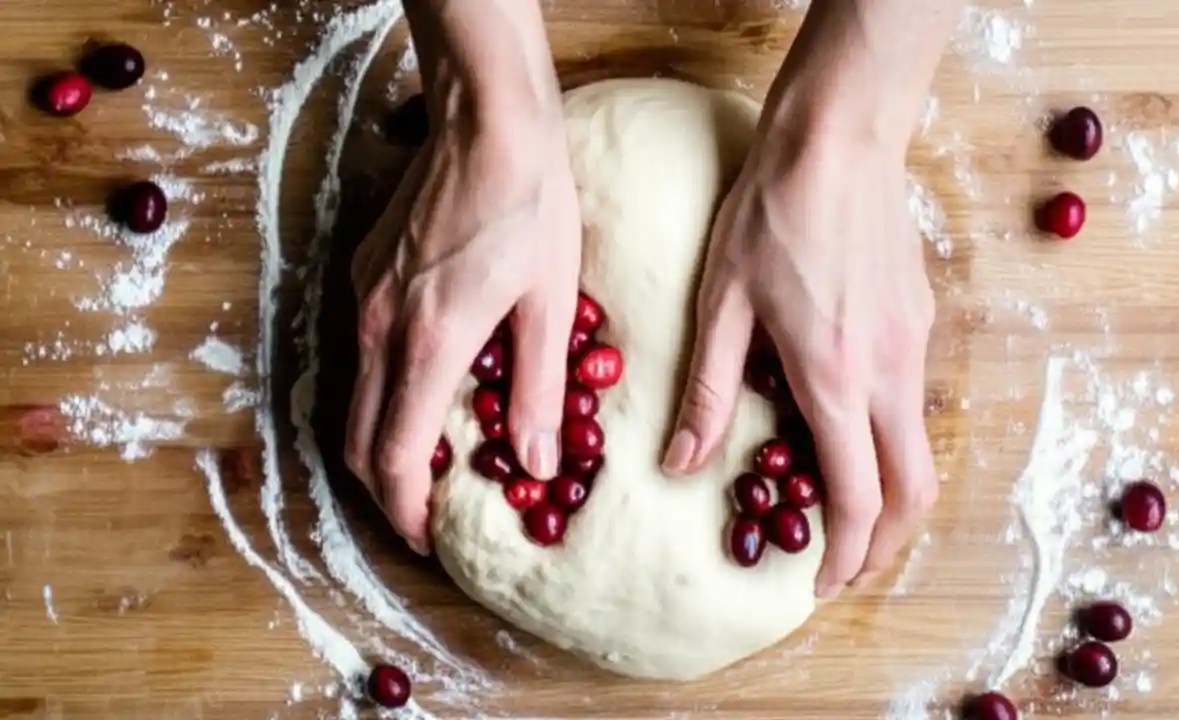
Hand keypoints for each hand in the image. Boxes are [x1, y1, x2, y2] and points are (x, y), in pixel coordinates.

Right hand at [345, 93, 580, 554]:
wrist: (487, 120)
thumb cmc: (530, 206)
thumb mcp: (550, 304)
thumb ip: (537, 388)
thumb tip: (537, 462)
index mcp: (427, 344)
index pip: (394, 457)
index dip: (407, 510)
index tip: (430, 536)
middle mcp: (378, 327)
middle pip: (357, 440)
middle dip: (386, 490)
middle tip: (427, 510)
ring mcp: (363, 297)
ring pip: (354, 399)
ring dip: (382, 441)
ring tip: (430, 457)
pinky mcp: (363, 273)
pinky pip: (360, 354)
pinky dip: (383, 392)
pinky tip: (425, 387)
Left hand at [663, 121, 937, 597]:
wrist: (839, 140)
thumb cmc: (771, 215)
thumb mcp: (720, 303)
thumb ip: (706, 389)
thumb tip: (682, 464)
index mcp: (836, 381)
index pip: (859, 499)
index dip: (845, 556)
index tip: (820, 584)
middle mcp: (890, 374)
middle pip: (916, 491)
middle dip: (887, 543)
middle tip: (845, 563)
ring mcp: (915, 345)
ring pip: (922, 448)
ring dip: (894, 493)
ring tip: (846, 505)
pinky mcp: (920, 318)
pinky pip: (914, 400)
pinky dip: (891, 440)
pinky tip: (848, 425)